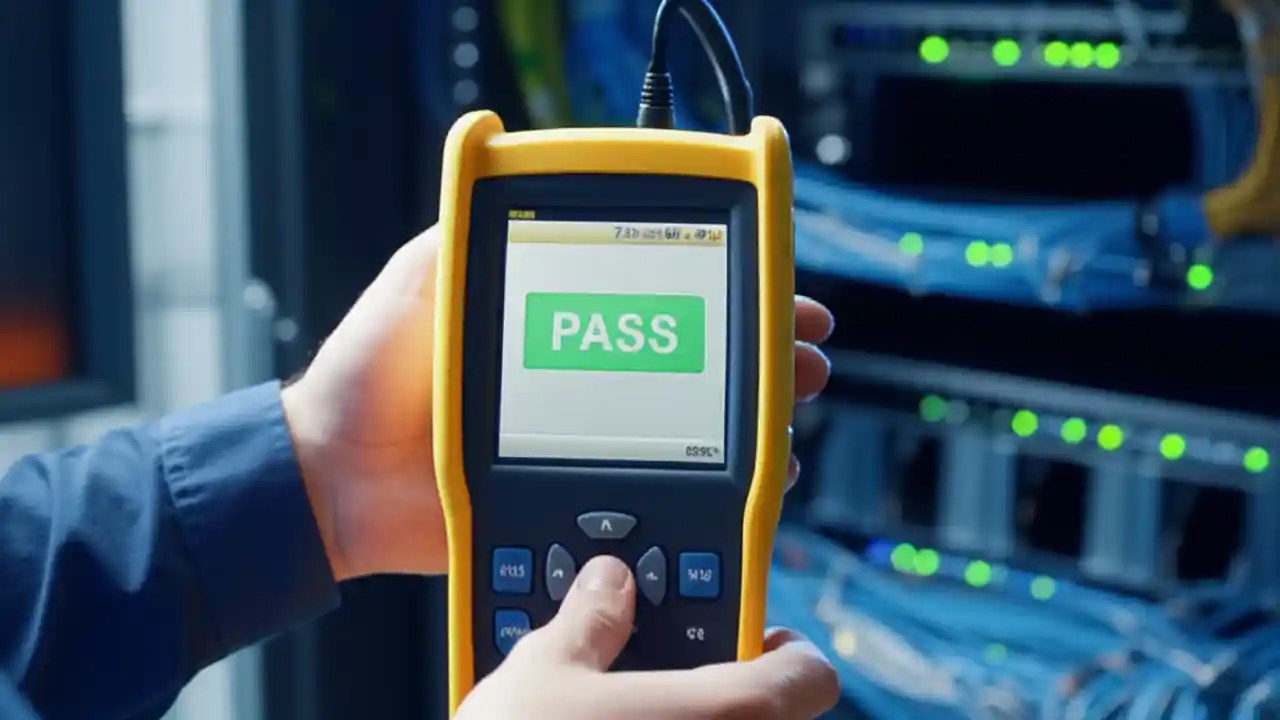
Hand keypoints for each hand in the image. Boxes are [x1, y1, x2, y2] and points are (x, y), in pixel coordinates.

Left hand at [283, 225, 833, 580]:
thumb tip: (503, 158)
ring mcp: (588, 443)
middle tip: (806, 357)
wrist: (340, 479)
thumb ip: (470, 234)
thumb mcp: (422, 280)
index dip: (725, 293)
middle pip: (696, 364)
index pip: (662, 299)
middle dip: (765, 355)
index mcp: (560, 324)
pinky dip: (717, 493)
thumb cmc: (372, 376)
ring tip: (791, 410)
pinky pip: (662, 496)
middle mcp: (586, 379)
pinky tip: (754, 484)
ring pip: (695, 431)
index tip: (775, 292)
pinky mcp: (579, 499)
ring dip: (757, 419)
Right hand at [456, 556, 840, 719]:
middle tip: (658, 675)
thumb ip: (590, 620)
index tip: (743, 638)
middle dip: (716, 690)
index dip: (780, 648)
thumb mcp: (542, 671)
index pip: (809, 675)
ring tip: (617, 712)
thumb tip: (608, 586)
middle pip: (765, 717)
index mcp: (727, 714)